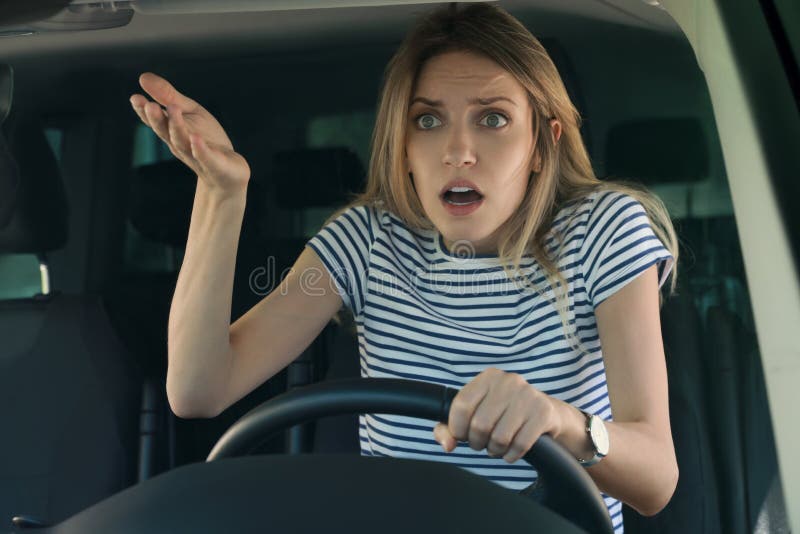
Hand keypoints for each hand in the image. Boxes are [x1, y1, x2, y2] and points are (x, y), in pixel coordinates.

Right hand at [129, 72, 249, 193]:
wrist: (229, 172)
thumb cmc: (207, 140)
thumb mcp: (190, 112)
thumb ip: (168, 96)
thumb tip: (142, 76)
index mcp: (172, 131)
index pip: (155, 120)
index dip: (144, 111)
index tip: (135, 98)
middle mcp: (180, 144)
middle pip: (165, 132)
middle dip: (156, 119)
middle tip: (149, 105)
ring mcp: (196, 156)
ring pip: (183, 142)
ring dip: (177, 127)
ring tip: (172, 109)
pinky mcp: (215, 165)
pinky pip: (206, 157)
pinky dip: (200, 149)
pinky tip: (196, 138)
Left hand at [433, 368, 559, 463]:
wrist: (545, 413)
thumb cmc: (502, 414)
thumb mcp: (475, 414)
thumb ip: (449, 428)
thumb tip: (447, 444)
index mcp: (488, 377)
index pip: (461, 405)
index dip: (457, 428)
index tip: (463, 436)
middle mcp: (508, 381)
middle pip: (480, 424)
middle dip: (477, 442)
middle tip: (482, 444)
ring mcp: (528, 395)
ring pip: (500, 437)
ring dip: (495, 451)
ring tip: (497, 447)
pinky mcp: (543, 412)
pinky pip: (520, 444)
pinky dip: (511, 455)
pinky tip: (511, 451)